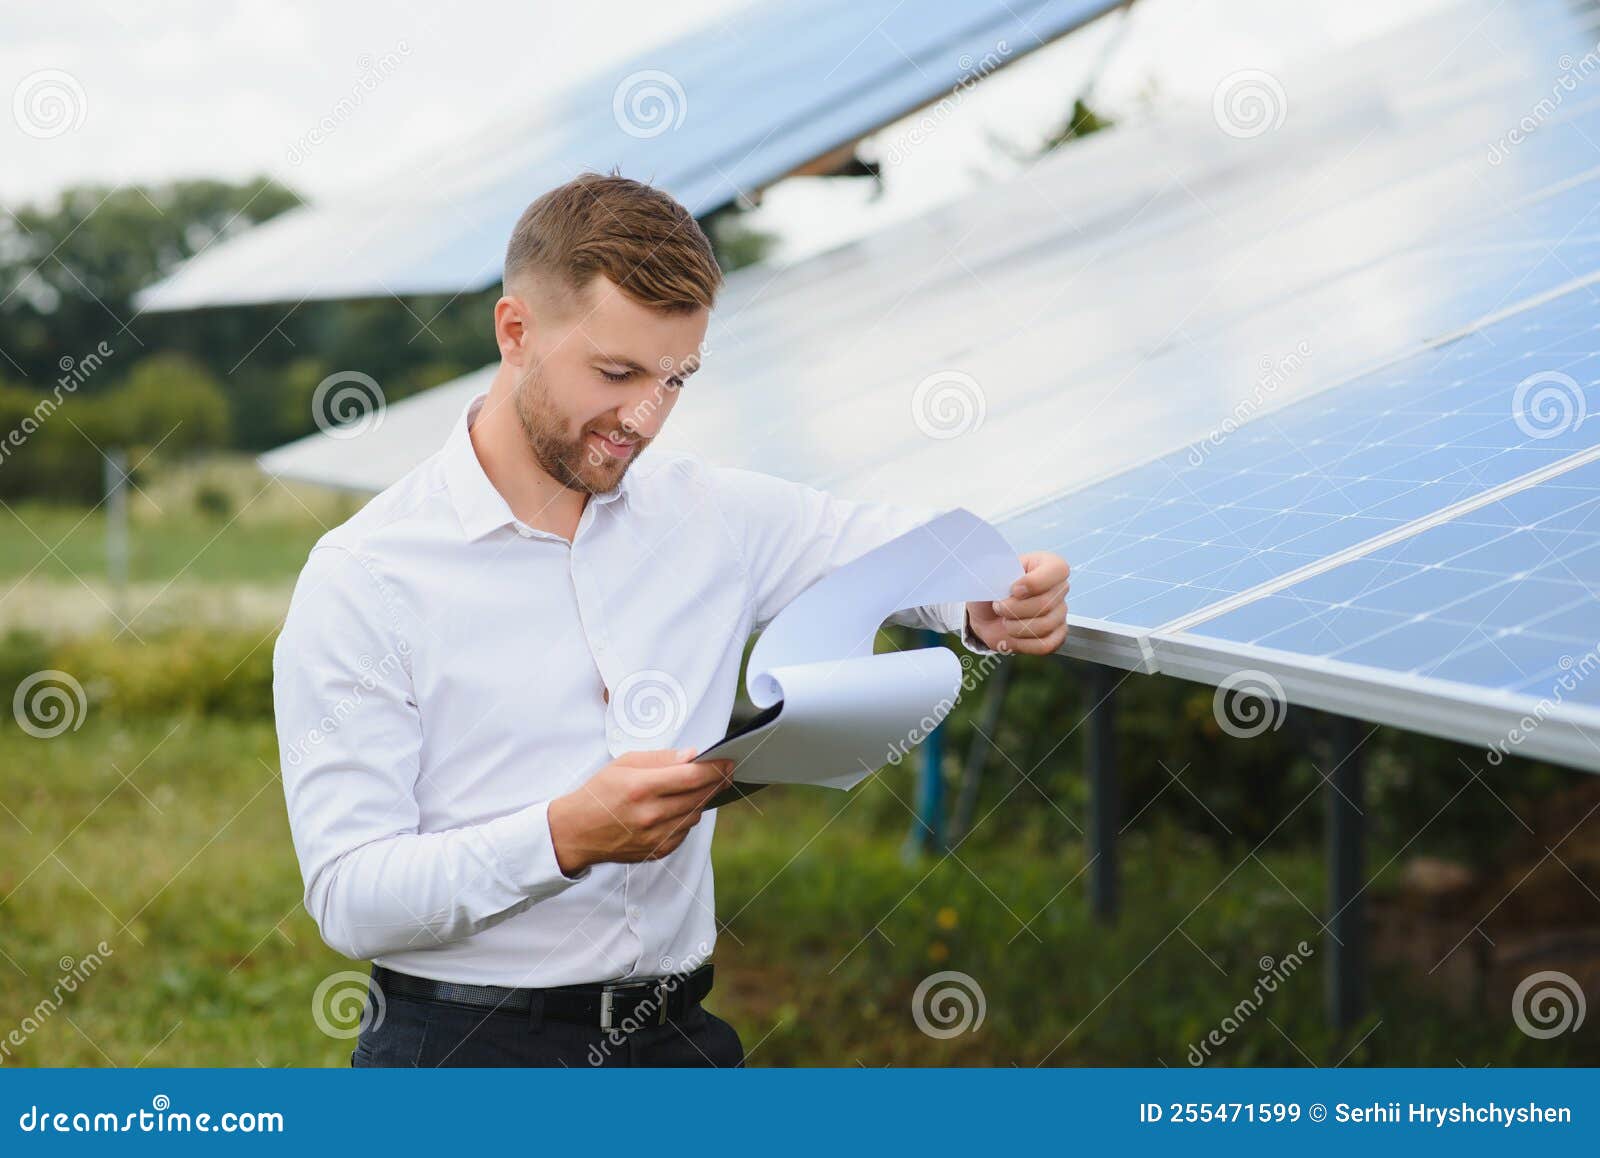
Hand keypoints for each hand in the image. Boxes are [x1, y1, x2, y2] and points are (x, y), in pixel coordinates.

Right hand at [548, 748, 734, 874]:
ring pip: (695, 815)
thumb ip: (661, 759)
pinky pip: (684, 832)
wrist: (576, 831)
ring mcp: (654, 837)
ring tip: (697, 787)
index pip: (691, 777)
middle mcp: (650, 815)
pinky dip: (686, 818)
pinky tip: (677, 808)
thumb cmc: (599, 792)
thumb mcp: (624, 764)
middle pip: (698, 796)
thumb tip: (692, 756)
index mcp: (641, 788)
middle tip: (725, 772)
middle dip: (716, 782)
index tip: (728, 761)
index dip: (715, 769)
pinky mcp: (656, 851)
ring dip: (700, 800)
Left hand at [965, 551, 1069, 655]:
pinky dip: (1021, 643)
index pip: (1057, 570)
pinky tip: (1011, 636)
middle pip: (1046, 603)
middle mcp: (1059, 587)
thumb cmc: (991, 589)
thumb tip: (1004, 584)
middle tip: (998, 607)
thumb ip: (1000, 573)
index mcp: (1047, 564)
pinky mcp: (1057, 635)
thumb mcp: (990, 575)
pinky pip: (1044, 645)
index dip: (1035, 582)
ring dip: (1014, 627)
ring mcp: (1060, 612)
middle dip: (1014, 609)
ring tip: (1004, 620)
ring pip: (1044, 625)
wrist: (986, 614)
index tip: (1013, 589)